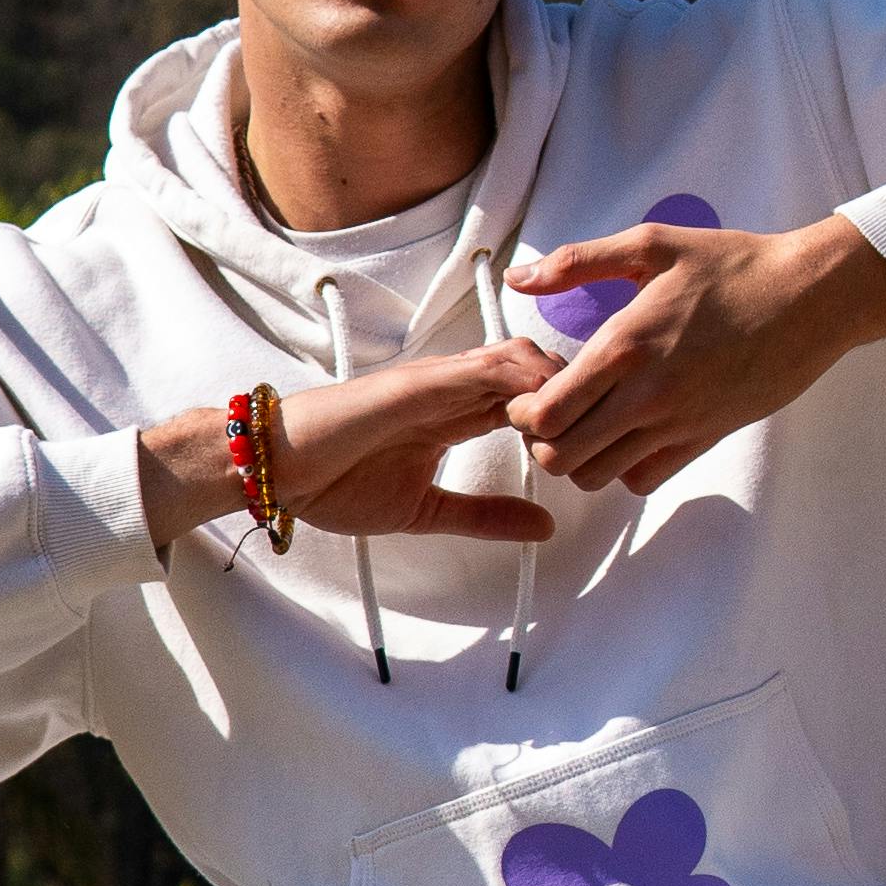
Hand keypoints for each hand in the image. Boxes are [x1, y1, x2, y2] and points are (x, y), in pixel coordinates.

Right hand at [141, 344, 562, 555]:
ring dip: (560, 386)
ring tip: (582, 426)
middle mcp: (455, 387)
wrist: (277, 468)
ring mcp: (441, 379)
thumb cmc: (336, 482)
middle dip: (583, 392)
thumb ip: (485, 514)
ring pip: (523, 358)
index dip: (575, 414)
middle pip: (541, 369)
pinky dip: (524, 383)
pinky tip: (546, 415)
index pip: (533, 398)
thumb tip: (544, 527)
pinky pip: (487, 369)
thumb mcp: (427, 511)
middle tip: (608, 431)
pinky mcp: (423, 382)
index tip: (604, 446)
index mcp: (458, 412)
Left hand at [500, 215, 885, 495]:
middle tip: (551, 411)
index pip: (548, 414)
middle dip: (543, 441)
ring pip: (598, 477)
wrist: (811, 298)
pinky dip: (623, 467)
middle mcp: (649, 395)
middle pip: (563, 458)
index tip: (529, 391)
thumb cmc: (734, 266)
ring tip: (587, 421)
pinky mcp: (705, 439)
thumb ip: (578, 262)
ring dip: (580, 457)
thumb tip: (519, 278)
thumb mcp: (652, 245)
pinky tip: (627, 432)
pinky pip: (643, 480)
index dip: (523, 412)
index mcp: (626, 345)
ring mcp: (679, 424)